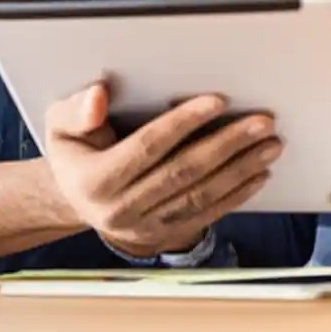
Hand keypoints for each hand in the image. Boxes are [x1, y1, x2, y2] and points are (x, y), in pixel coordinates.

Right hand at [42, 83, 281, 256]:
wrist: (76, 200)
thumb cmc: (75, 153)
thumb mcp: (60, 126)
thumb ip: (77, 109)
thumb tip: (98, 96)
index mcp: (95, 180)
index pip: (148, 146)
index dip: (184, 122)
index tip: (218, 101)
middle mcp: (121, 210)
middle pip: (183, 172)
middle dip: (227, 144)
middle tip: (261, 122)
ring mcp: (145, 227)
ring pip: (201, 196)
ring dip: (240, 169)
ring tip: (270, 145)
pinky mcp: (166, 235)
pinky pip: (207, 215)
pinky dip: (237, 195)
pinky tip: (259, 174)